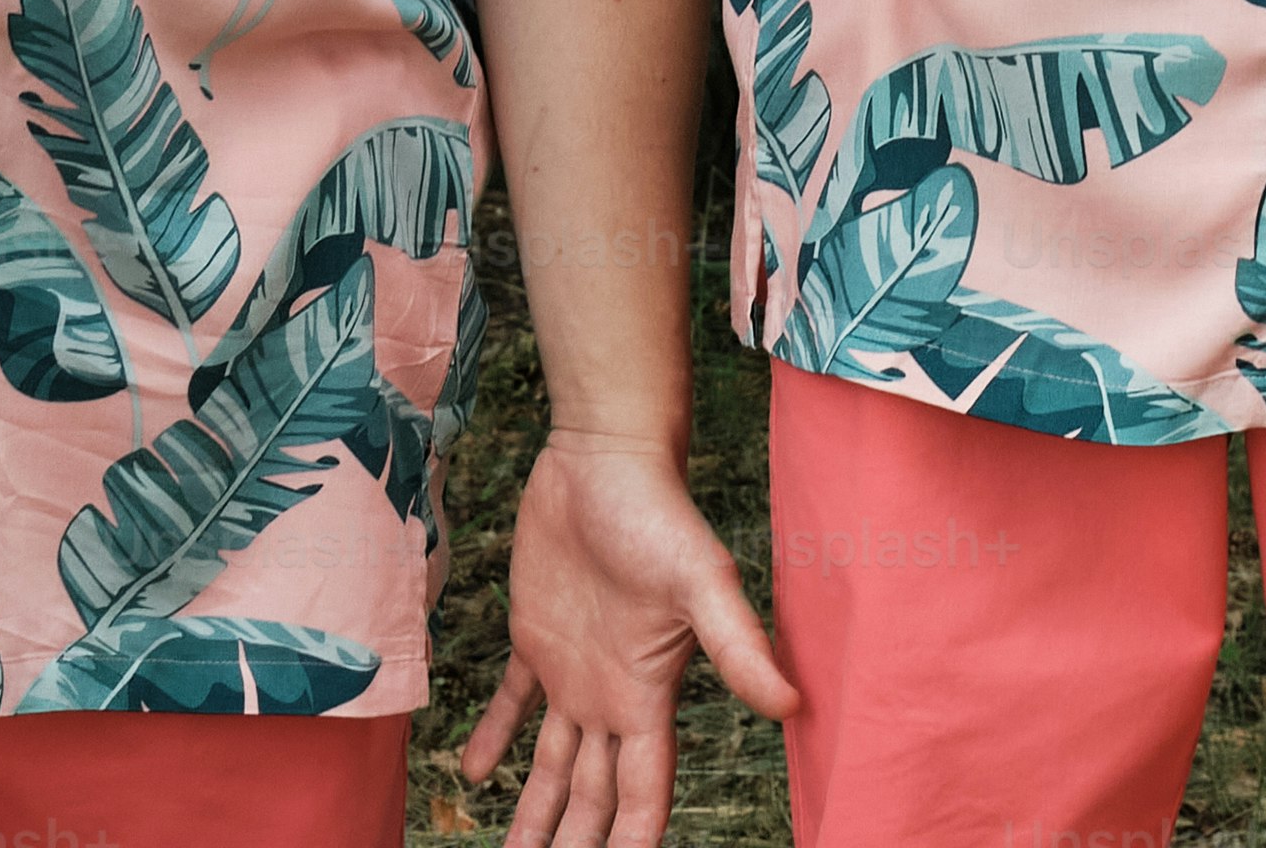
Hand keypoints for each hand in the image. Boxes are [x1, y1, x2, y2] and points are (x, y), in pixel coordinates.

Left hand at [467, 430, 796, 847]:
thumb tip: (791, 706)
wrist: (605, 457)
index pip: (643, 794)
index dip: (632, 840)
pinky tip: (474, 775)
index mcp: (649, 696)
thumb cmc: (658, 512)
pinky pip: (511, 703)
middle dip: (574, 843)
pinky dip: (493, 740)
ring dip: (533, 812)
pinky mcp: (535, 638)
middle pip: (595, 795)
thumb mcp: (701, 580)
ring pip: (554, 765)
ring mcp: (573, 671)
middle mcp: (612, 697)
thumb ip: (739, 645)